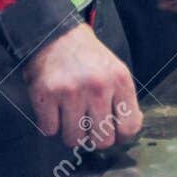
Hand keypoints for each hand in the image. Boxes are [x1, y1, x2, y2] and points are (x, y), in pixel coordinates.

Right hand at [23, 23, 141, 148]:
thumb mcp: (115, 71)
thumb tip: (126, 132)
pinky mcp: (46, 94)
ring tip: (68, 114)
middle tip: (86, 123)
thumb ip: (123, 101)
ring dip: (69, 132)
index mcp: (120, 80)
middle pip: (102, 141)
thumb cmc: (87, 58)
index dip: (120, 136)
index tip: (110, 131)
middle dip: (93, 137)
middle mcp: (98, 87)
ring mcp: (71, 91)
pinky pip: (49, 130)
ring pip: (73, 140)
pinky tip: (53, 107)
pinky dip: (49, 123)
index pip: (129, 128)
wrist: (55, 34)